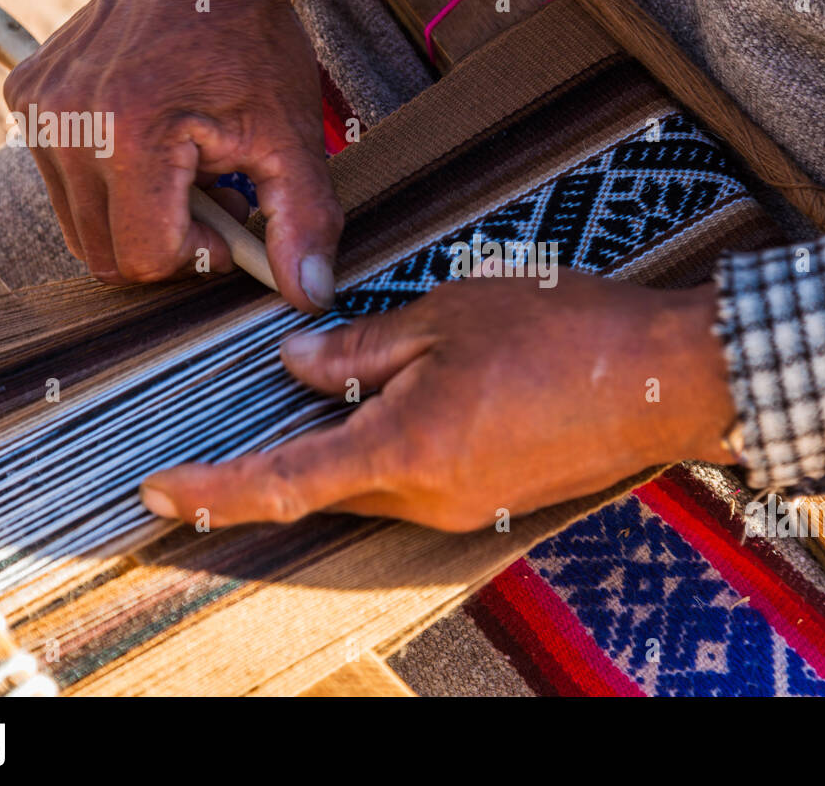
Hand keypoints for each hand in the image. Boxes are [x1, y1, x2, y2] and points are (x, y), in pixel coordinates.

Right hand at [3, 0, 340, 311]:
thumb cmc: (249, 41)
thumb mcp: (291, 135)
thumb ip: (303, 221)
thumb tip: (309, 295)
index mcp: (131, 137)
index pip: (145, 258)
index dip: (198, 257)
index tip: (232, 220)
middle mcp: (68, 127)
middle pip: (106, 255)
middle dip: (166, 243)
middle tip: (214, 197)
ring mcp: (38, 114)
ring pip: (80, 227)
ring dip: (137, 216)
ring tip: (186, 168)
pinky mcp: (26, 100)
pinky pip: (61, 182)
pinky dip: (108, 182)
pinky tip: (152, 143)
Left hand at [140, 271, 735, 530]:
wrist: (664, 380)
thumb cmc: (561, 333)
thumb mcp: (446, 315)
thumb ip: (361, 348)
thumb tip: (298, 363)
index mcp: (405, 449)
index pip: (285, 481)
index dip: (215, 491)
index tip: (160, 494)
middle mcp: (428, 498)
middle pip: (327, 486)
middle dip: (285, 456)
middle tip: (265, 408)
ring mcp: (464, 508)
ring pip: (373, 481)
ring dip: (351, 441)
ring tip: (373, 376)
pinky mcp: (493, 501)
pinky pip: (418, 481)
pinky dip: (395, 445)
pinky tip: (419, 396)